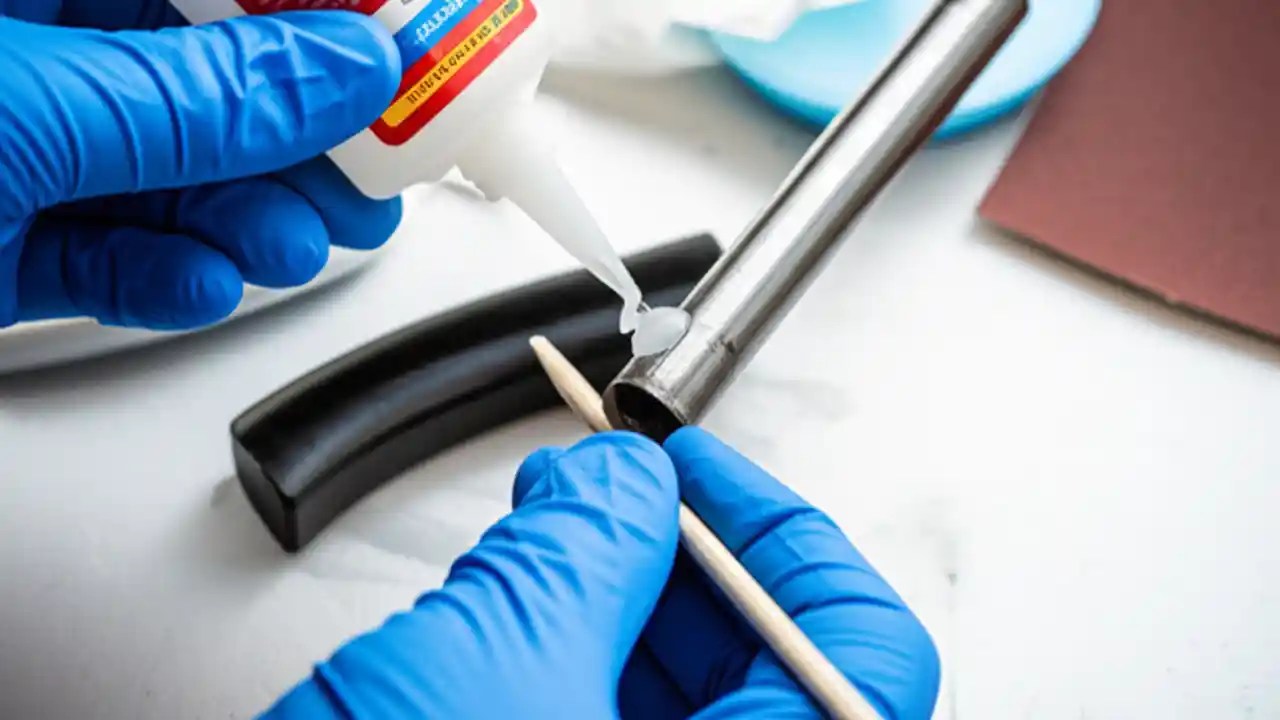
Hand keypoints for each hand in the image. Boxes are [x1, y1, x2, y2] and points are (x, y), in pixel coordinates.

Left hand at [0, 2, 402, 329]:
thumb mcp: (36, 110)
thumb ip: (200, 99)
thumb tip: (340, 72)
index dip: (299, 21)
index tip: (381, 58)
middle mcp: (14, 64)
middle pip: (188, 90)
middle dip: (282, 147)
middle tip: (364, 176)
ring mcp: (0, 162)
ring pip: (152, 184)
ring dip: (235, 225)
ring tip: (291, 247)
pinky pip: (99, 260)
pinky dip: (161, 278)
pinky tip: (205, 285)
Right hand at [263, 429, 939, 718]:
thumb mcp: (492, 667)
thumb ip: (582, 548)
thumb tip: (623, 480)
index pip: (867, 649)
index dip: (782, 534)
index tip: (695, 468)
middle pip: (773, 670)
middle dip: (689, 558)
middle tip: (614, 490)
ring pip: (696, 703)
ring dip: (631, 601)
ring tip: (556, 536)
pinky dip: (587, 659)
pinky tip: (532, 610)